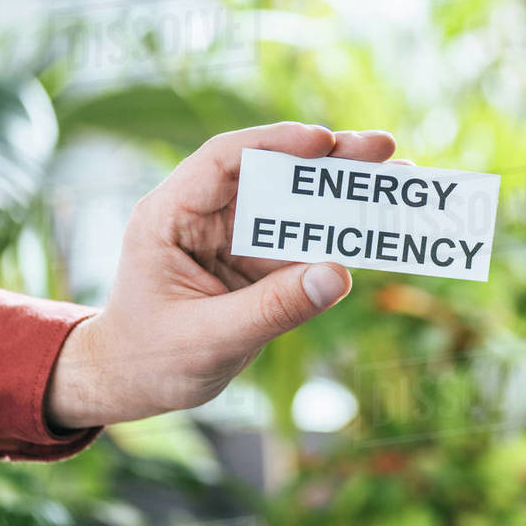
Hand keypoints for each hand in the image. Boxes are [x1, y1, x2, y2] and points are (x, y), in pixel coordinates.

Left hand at [44, 122, 395, 429]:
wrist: (127, 383)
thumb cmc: (148, 359)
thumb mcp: (207, 340)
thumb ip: (272, 309)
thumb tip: (340, 275)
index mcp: (169, 215)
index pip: (223, 159)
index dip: (274, 143)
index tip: (324, 142)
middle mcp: (203, 213)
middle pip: (269, 169)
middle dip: (327, 157)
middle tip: (383, 147)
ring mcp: (232, 233)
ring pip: (294, 199)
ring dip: (343, 188)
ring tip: (398, 175)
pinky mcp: (256, 258)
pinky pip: (303, 238)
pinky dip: (340, 230)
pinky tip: (379, 220)